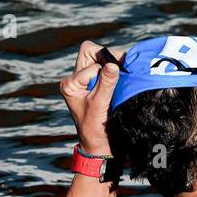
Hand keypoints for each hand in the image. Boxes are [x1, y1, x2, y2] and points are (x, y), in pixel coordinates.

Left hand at [59, 40, 125, 155]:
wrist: (99, 144)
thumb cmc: (94, 128)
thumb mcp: (99, 105)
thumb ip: (106, 84)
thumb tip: (113, 64)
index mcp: (71, 83)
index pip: (89, 60)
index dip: (104, 66)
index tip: (119, 73)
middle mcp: (77, 79)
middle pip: (90, 52)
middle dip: (107, 56)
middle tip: (122, 66)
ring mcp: (87, 80)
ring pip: (98, 58)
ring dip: (112, 63)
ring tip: (124, 73)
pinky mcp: (98, 84)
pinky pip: (106, 68)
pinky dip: (116, 70)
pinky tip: (125, 77)